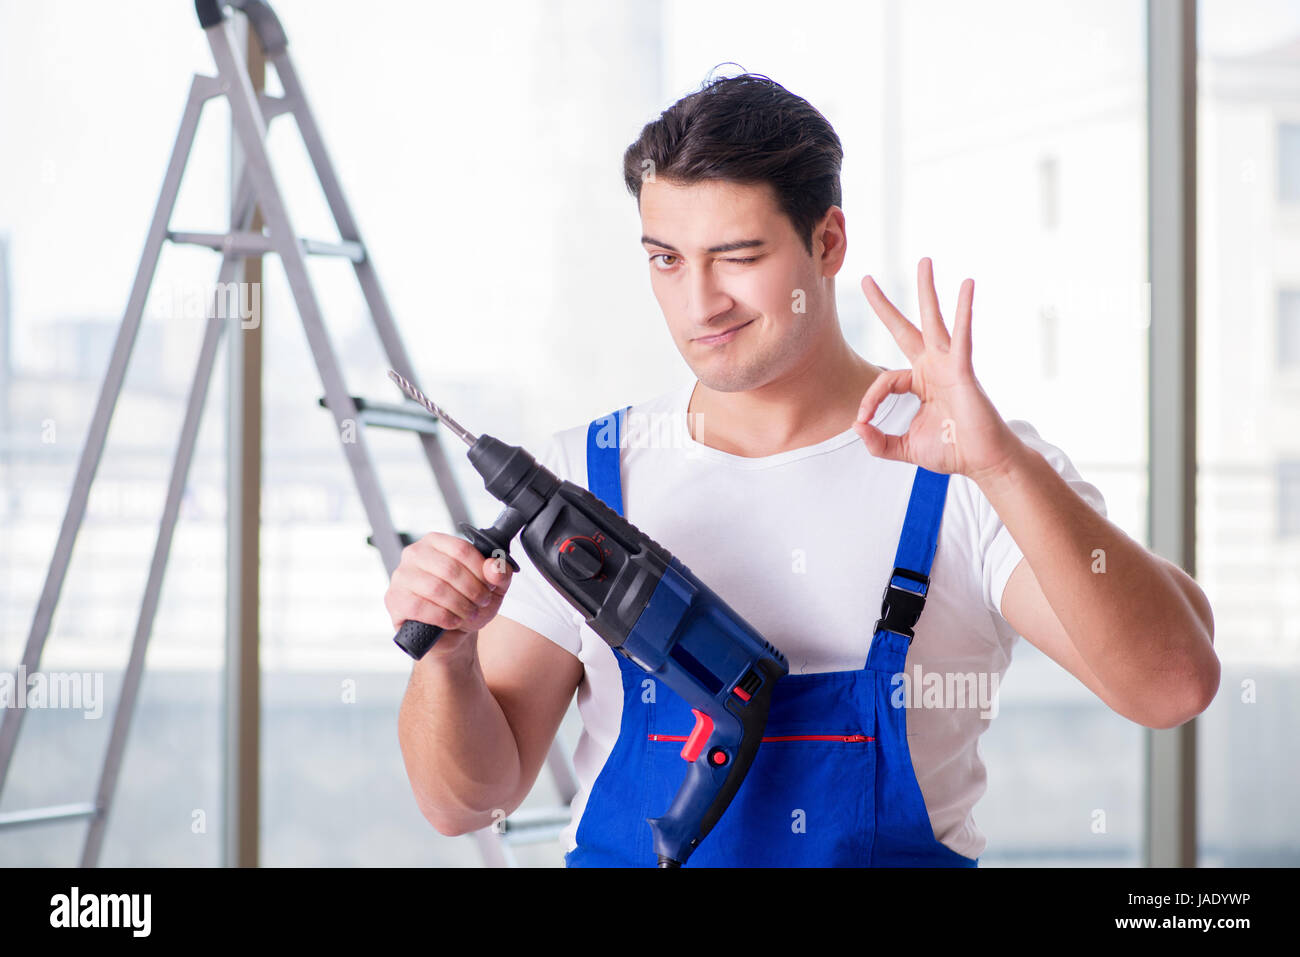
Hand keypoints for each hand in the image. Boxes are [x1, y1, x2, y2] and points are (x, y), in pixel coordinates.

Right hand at [384, 531, 513, 652]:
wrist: (450, 632)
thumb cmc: (467, 603)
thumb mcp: (493, 588)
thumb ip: (500, 573)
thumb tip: (494, 566)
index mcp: (436, 542)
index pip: (461, 549)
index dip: (480, 570)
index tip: (490, 586)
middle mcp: (414, 554)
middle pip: (449, 569)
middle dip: (472, 590)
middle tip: (481, 603)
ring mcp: (401, 576)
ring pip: (435, 588)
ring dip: (459, 605)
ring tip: (469, 613)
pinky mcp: (394, 599)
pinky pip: (419, 607)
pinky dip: (442, 617)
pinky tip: (453, 621)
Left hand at [853, 258, 1020, 483]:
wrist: (983, 462)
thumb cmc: (952, 450)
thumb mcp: (905, 448)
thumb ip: (878, 442)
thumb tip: (857, 427)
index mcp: (919, 382)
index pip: (884, 382)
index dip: (870, 400)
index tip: (864, 419)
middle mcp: (932, 368)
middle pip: (905, 329)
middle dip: (885, 306)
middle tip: (865, 280)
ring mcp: (948, 366)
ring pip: (934, 321)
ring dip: (928, 291)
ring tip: (924, 262)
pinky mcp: (964, 370)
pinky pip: (962, 337)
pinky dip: (964, 311)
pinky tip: (967, 286)